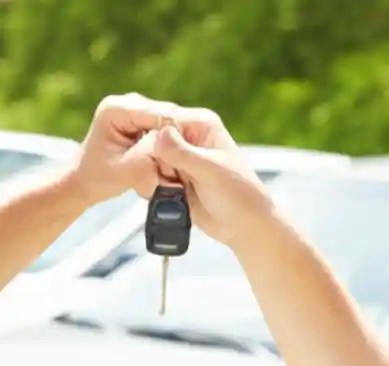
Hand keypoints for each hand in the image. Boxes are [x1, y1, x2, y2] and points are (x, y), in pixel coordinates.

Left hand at [68, 93, 184, 204]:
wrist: (84, 180)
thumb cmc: (98, 178)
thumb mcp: (125, 172)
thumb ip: (149, 156)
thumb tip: (176, 146)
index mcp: (117, 108)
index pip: (161, 115)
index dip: (179, 136)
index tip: (190, 158)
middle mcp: (128, 102)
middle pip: (170, 115)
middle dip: (180, 140)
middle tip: (187, 165)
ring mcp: (137, 108)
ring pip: (172, 122)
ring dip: (178, 143)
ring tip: (179, 165)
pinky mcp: (143, 118)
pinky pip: (167, 128)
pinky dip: (172, 144)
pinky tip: (172, 160)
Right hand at [148, 107, 278, 248]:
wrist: (244, 226)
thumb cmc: (240, 195)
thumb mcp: (211, 170)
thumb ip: (183, 152)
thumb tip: (158, 135)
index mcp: (200, 124)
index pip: (159, 117)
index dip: (147, 133)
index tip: (145, 153)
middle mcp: (186, 138)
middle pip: (147, 140)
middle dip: (153, 163)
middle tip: (172, 179)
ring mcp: (176, 159)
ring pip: (144, 161)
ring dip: (153, 178)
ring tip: (176, 189)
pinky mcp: (170, 179)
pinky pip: (146, 178)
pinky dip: (153, 189)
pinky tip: (173, 196)